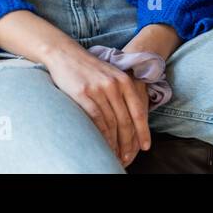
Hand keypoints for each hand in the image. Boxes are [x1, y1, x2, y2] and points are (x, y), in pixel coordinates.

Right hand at [43, 44, 151, 166]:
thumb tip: (131, 118)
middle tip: (128, 157)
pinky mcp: (83, 94)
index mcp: (125, 81)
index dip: (143, 131)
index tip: (145, 146)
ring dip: (114, 142)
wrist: (66, 55)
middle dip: (128, 142)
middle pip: (126, 120)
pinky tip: (102, 144)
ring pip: (111, 122)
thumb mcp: (112, 76)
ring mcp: (99, 89)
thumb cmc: (90, 69)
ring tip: (115, 155)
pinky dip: (101, 135)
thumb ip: (122, 93)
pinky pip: (96, 119)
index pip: (138, 111)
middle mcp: (115, 85)